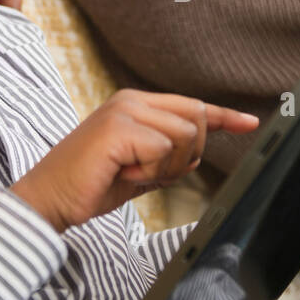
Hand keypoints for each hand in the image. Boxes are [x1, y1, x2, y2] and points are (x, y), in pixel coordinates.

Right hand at [11, 90, 259, 233]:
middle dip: (187, 154)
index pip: (191, 106)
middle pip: (195, 118)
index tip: (249, 123)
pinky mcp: (118, 127)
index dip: (223, 116)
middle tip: (153, 173)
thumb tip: (196, 153)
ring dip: (166, 167)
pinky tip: (124, 173)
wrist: (50, 199)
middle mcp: (131, 100)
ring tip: (132, 173)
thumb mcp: (138, 169)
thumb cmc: (90, 186)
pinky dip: (150, 171)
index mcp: (135, 104)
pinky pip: (163, 149)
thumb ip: (166, 156)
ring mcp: (124, 111)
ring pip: (183, 136)